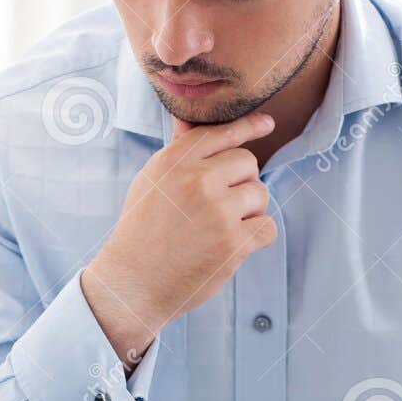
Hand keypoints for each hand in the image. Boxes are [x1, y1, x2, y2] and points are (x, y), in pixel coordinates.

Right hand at [80, 111, 277, 363]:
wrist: (133, 283)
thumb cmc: (142, 231)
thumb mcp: (151, 181)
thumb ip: (177, 151)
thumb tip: (187, 117)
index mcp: (175, 160)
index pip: (223, 133)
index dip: (249, 126)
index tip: (267, 124)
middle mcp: (197, 180)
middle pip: (248, 163)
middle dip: (241, 183)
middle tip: (220, 207)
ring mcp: (218, 211)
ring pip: (261, 194)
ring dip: (249, 211)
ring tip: (222, 229)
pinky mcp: (234, 242)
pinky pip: (268, 227)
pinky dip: (257, 237)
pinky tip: (234, 246)